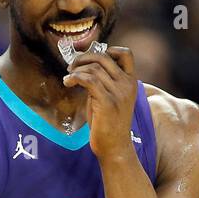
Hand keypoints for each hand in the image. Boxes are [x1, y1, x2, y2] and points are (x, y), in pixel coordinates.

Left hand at [62, 45, 138, 161]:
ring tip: (68, 77)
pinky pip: (89, 80)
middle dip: (83, 58)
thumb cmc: (108, 124)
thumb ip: (103, 81)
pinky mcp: (108, 102)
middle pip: (104, 57)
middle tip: (71, 66)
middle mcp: (127, 84)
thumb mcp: (110, 97)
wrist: (114, 147)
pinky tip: (67, 82)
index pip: (126, 54)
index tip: (90, 58)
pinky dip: (75, 77)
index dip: (107, 50)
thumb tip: (86, 66)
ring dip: (77, 69)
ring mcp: (119, 93)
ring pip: (94, 67)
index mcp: (131, 82)